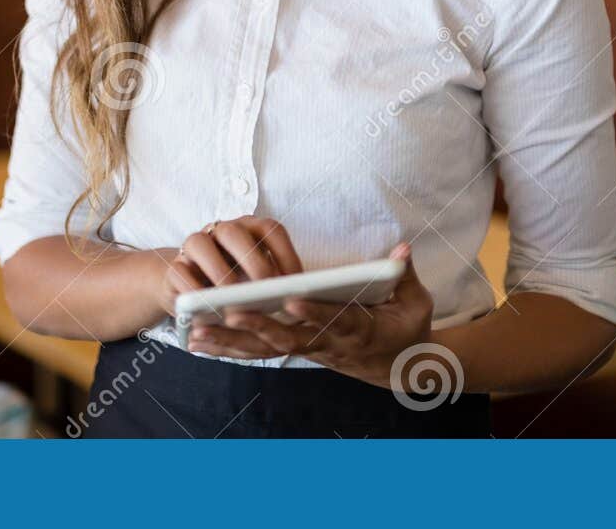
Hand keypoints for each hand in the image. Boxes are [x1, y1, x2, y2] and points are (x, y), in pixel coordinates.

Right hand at [155, 215, 302, 317]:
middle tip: (266, 289)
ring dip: (220, 274)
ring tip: (234, 302)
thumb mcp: (258, 279)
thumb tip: (300, 296)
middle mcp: (220, 230)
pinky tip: (208, 308)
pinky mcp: (174, 266)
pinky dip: (194, 290)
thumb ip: (275, 281)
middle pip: (235, 232)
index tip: (296, 282)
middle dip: (253, 261)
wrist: (191, 287)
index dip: (285, 253)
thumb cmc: (236, 282)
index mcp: (248, 228)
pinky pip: (180, 272)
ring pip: (202, 245)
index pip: (270, 229)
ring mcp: (194, 245)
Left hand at [186, 241, 434, 389]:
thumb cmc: (406, 329)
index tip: (291, 300)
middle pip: (291, 338)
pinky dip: (229, 348)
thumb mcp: (416, 304)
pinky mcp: (296, 350)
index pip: (335, 321)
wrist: (398, 365)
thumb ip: (405, 277)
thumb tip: (402, 251)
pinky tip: (199, 341)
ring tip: (200, 330)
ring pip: (268, 348)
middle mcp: (330, 344)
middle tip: (230, 312)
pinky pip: (259, 352)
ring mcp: (310, 350)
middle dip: (260, 327)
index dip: (313, 312)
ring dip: (233, 341)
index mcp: (361, 330)